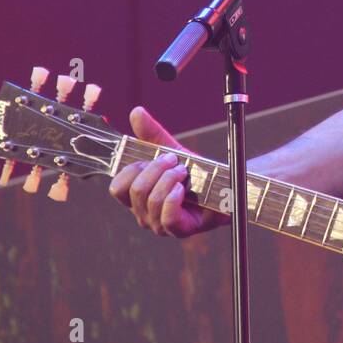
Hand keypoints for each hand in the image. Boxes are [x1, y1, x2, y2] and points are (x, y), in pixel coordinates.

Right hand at [109, 106, 228, 237]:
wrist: (225, 187)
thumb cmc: (195, 173)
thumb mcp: (173, 151)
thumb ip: (153, 134)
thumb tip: (136, 112)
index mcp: (137, 197)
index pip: (117, 188)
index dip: (132, 168)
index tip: (156, 156)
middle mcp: (143, 213)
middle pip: (134, 190)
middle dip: (155, 169)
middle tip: (175, 161)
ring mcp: (159, 224)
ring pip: (150, 200)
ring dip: (169, 179)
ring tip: (184, 173)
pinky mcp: (177, 230)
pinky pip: (167, 217)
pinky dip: (174, 198)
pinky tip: (183, 189)